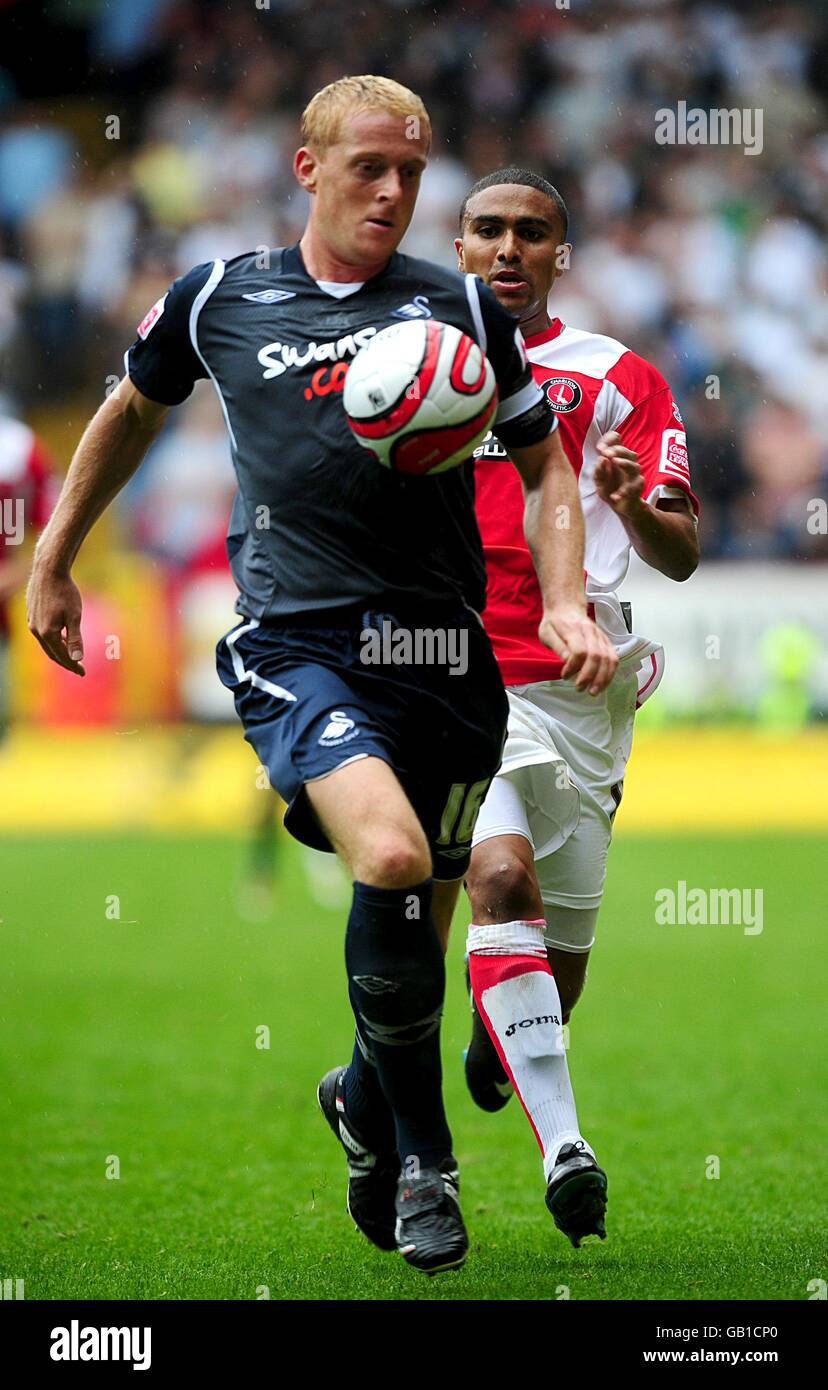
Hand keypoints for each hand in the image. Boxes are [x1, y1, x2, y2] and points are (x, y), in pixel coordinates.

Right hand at [26, 561, 84, 675]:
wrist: (48, 571)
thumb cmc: (65, 592)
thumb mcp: (75, 616)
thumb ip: (75, 639)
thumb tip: (77, 659)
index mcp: (47, 633)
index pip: (62, 656)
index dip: (73, 666)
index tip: (83, 673)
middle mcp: (36, 630)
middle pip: (52, 653)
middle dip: (66, 662)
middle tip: (78, 668)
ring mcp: (32, 622)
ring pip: (46, 644)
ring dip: (59, 651)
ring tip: (72, 656)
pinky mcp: (31, 615)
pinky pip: (42, 634)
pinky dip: (53, 641)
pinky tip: (61, 638)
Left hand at [539, 603, 617, 694]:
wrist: (567, 607)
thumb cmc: (555, 622)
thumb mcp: (546, 633)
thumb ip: (557, 646)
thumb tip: (567, 660)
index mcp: (573, 629)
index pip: (579, 651)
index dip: (573, 667)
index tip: (564, 675)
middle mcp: (590, 632)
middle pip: (596, 656)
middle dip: (589, 676)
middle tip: (580, 688)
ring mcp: (600, 636)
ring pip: (608, 658)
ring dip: (603, 678)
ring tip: (594, 691)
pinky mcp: (606, 641)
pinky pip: (614, 658)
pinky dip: (610, 673)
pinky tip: (603, 683)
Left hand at [594, 431, 644, 515]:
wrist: (621, 507)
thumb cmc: (610, 489)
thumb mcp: (599, 480)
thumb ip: (598, 470)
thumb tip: (602, 459)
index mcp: (617, 457)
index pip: (617, 440)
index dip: (609, 440)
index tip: (600, 448)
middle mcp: (628, 463)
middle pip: (627, 452)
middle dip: (616, 450)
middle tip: (605, 453)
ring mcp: (634, 476)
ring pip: (634, 466)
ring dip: (624, 462)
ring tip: (615, 461)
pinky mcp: (637, 488)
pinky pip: (632, 488)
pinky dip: (623, 492)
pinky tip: (615, 496)